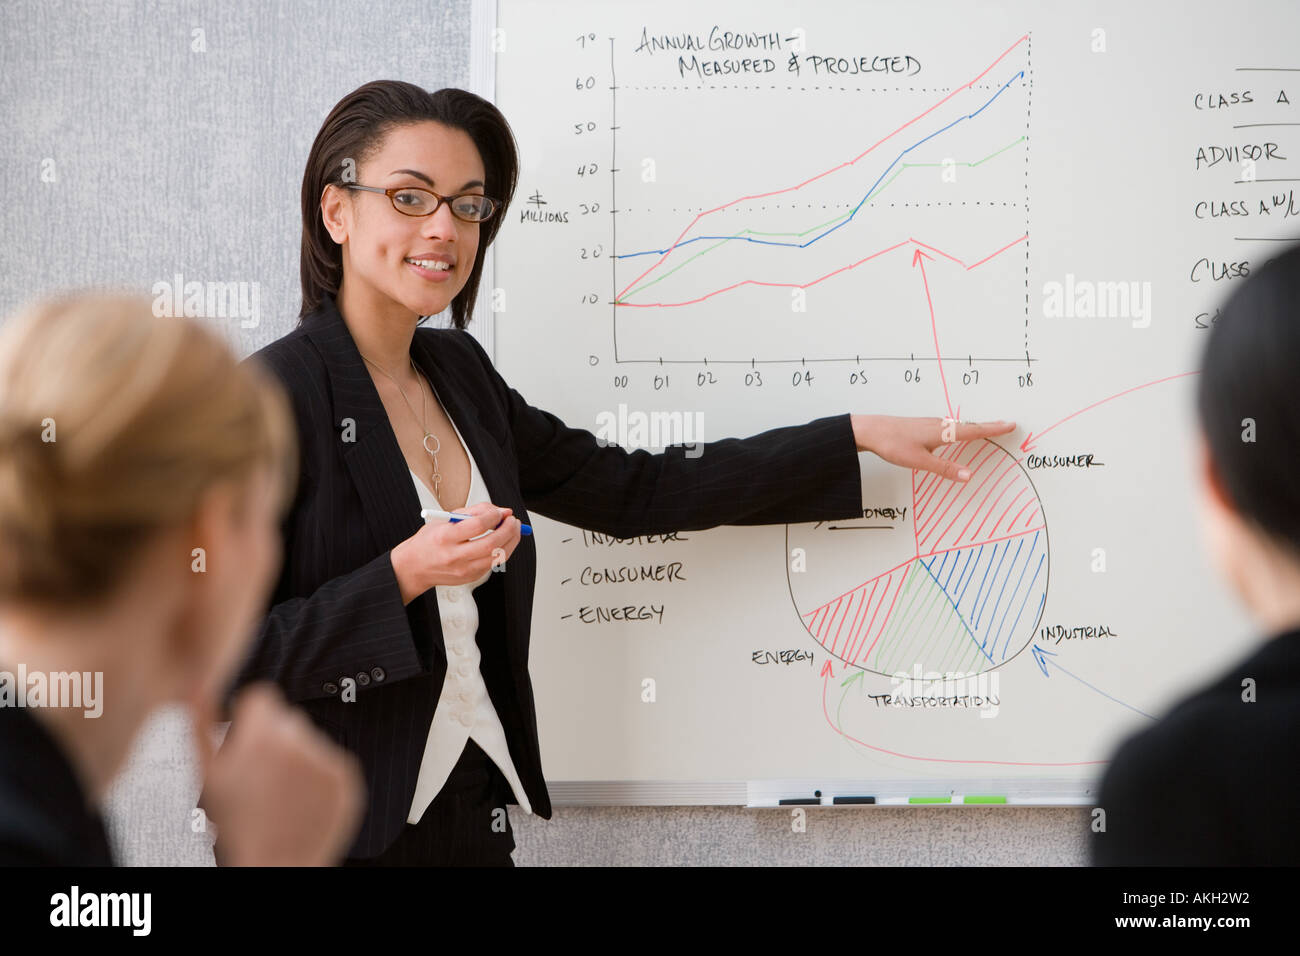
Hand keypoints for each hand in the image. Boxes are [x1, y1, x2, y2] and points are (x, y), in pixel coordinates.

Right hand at [194, 683, 364, 866]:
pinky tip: (298, 800)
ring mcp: (326, 760)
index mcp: (261, 737)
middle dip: (270, 739)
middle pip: (285, 719)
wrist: (275, 868)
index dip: (248, 718)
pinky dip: (316, 777)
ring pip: (308, 741)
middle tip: (256, 774)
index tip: (243, 739)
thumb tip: (194, 684)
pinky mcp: (346, 778)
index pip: (261, 697)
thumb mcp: (204, 777)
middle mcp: (298, 742)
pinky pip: (330, 761)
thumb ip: (198, 723)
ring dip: (293, 758)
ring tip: (276, 793)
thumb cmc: (234, 829)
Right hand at [391, 500, 522, 602]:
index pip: (477, 525)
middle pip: (491, 543)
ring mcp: (464, 570)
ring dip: (511, 540)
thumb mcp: (445, 519)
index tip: (500, 511)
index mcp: (445, 537)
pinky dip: (503, 550)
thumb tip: (500, 511)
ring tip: (512, 529)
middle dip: (508, 530)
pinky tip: (502, 540)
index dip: (494, 516)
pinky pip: (494, 563)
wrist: (414, 567)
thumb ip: (473, 512)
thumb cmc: (430, 540)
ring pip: (497, 556)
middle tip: (512, 520)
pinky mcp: (471, 577)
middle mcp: (454, 556)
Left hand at [851, 415, 1015, 480]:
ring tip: (987, 428)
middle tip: (1006, 424)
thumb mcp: (921, 461)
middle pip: (970, 426)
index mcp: (943, 432)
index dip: (994, 429)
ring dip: (975, 426)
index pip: (974, 431)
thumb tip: (969, 476)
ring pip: (959, 425)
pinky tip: (956, 431)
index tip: (1011, 424)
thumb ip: (945, 469)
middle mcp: (940, 425)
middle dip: (989, 426)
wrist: (871, 430)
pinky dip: (960, 428)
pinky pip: (948, 426)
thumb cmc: (893, 444)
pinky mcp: (923, 426)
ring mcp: (931, 424)